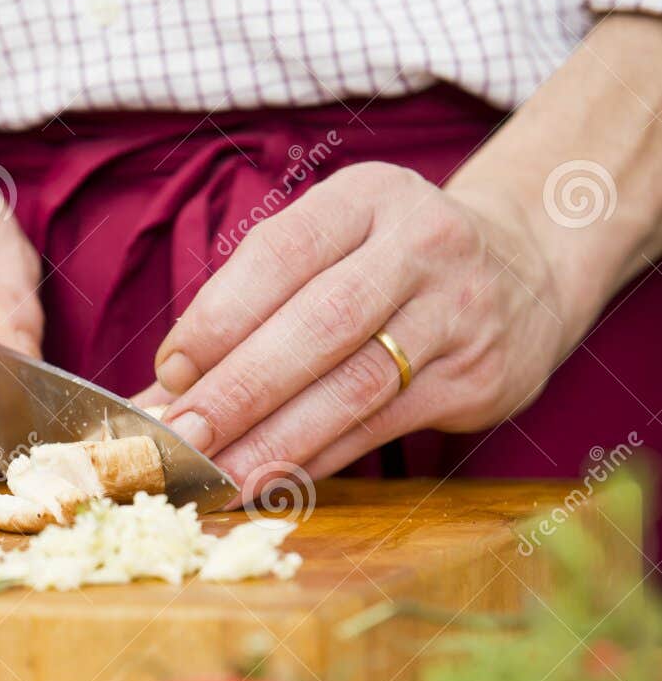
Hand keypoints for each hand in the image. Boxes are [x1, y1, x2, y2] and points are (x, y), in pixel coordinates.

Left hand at [149, 161, 567, 492]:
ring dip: (277, 441)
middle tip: (182, 441)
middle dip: (240, 390)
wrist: (524, 271)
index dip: (220, 316)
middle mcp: (419, 246)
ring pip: (354, 386)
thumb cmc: (391, 266)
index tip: (171, 372)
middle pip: (318, 324)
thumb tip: (157, 396)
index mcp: (366, 198)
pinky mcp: (474, 377)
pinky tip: (270, 482)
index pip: (283, 254)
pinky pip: (381, 426)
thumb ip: (249, 309)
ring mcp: (456, 312)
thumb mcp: (333, 249)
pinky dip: (318, 459)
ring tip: (218, 477)